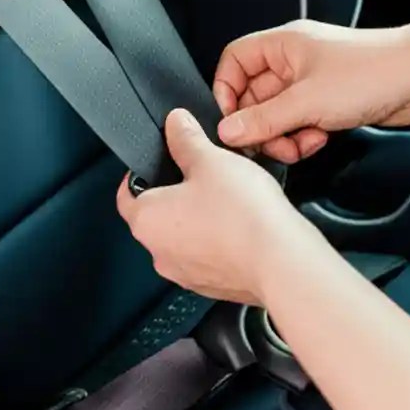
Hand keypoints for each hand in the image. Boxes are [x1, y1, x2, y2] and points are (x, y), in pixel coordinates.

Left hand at [117, 109, 327, 304]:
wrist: (282, 262)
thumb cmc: (243, 215)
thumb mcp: (211, 160)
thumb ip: (186, 138)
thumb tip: (175, 123)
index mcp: (147, 220)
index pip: (126, 193)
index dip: (141, 172)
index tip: (160, 161)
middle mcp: (159, 252)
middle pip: (157, 216)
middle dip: (177, 195)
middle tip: (203, 176)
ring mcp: (186, 274)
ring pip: (184, 239)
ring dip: (199, 221)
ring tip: (229, 202)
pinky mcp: (213, 286)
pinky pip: (208, 258)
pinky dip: (219, 242)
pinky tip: (242, 227)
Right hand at [213, 20, 409, 163]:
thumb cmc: (370, 74)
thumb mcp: (306, 102)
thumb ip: (262, 120)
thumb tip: (226, 131)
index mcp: (282, 45)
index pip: (234, 61)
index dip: (227, 91)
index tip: (232, 121)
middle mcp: (294, 61)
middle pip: (254, 94)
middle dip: (260, 124)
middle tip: (270, 146)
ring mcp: (313, 82)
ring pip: (278, 114)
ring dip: (284, 136)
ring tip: (300, 145)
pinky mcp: (330, 101)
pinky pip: (302, 122)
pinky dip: (305, 136)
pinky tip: (321, 140)